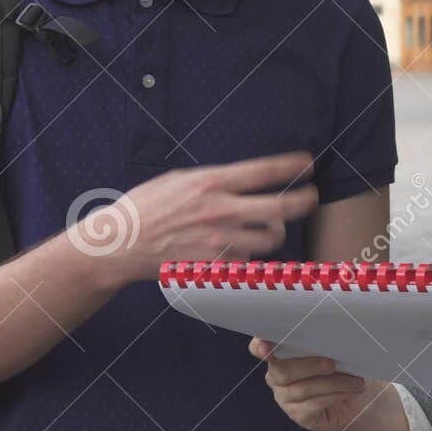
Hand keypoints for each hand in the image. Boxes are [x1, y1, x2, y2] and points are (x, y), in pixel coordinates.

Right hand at [75, 151, 319, 284]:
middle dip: (305, 201)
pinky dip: (251, 255)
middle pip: (281, 208)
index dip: (292, 166)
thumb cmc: (146, 207)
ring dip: (275, 231)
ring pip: (271, 238)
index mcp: (211, 183)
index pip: (264, 171)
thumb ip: (213, 180)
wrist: (121, 243)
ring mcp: (220, 241)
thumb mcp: (179, 179)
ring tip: (270, 226)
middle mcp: (220, 211)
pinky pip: (250, 261)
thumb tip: (242, 179)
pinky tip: (242, 247)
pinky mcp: (216, 266)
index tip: (307, 164)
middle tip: (311, 197)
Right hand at [249, 338, 407, 430]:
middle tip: (332, 364)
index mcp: (280, 354)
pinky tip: (351, 390)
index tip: (266, 346)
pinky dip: (336, 396)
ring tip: (356, 381)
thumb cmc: (342, 368)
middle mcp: (276, 377)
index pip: (258, 348)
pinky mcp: (298, 415)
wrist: (355, 398)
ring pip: (302, 389)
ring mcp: (285, 398)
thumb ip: (323, 342)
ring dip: (333, 383)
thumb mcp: (333, 351)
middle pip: (282, 371)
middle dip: (309, 365)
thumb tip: (332, 330)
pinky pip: (313, 405)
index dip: (259, 347)